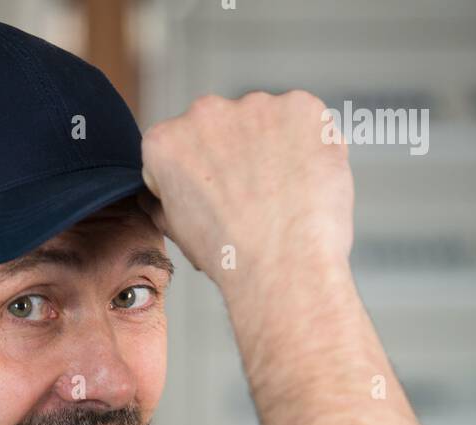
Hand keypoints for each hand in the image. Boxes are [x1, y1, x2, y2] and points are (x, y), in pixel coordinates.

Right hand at [139, 91, 353, 301]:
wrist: (284, 267)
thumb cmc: (233, 258)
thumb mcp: (179, 232)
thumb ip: (170, 197)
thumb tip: (168, 194)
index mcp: (166, 142)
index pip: (179, 148)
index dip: (198, 176)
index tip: (213, 199)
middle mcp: (205, 112)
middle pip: (223, 129)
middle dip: (236, 156)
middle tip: (252, 199)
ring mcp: (256, 105)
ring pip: (266, 123)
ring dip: (273, 150)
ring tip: (283, 197)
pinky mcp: (301, 107)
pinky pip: (306, 123)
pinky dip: (309, 147)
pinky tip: (306, 184)